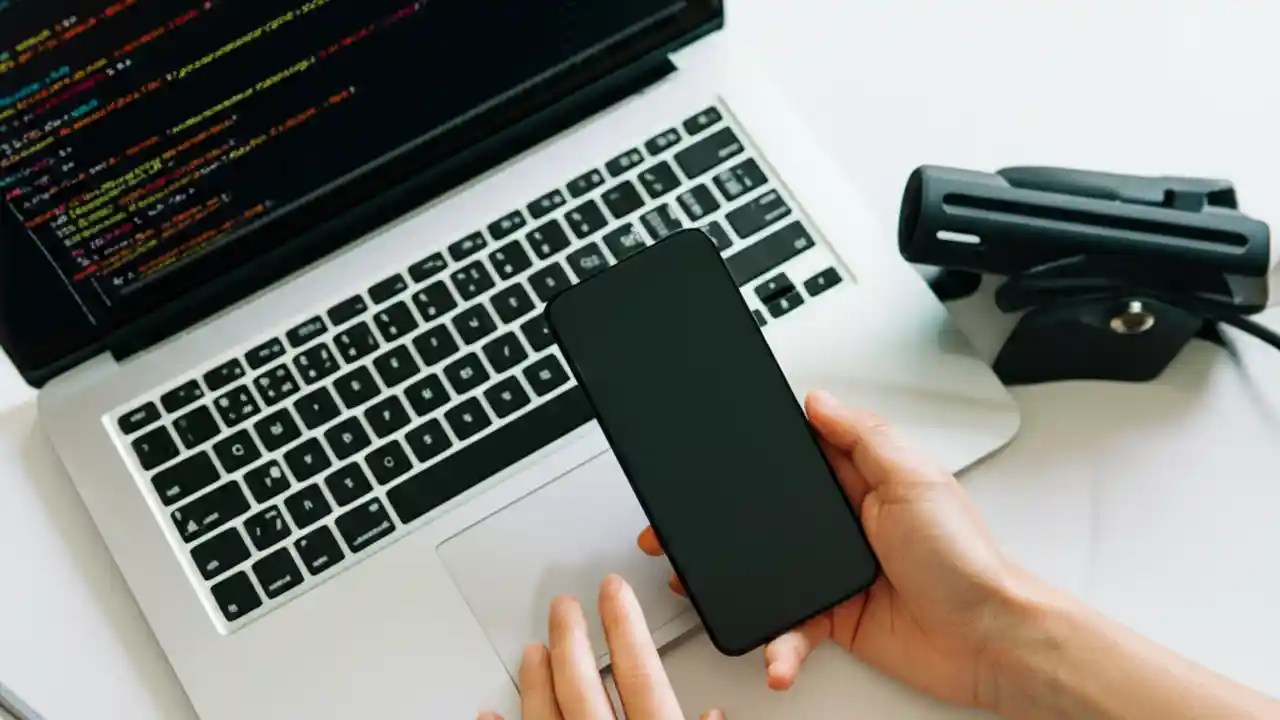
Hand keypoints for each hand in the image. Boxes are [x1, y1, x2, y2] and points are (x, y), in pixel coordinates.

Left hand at [480, 574, 724, 719]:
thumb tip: (713, 715)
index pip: (640, 674)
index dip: (627, 625)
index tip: (615, 591)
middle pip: (582, 686)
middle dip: (572, 639)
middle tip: (565, 607)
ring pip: (547, 716)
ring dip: (537, 680)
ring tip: (533, 649)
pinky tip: (489, 711)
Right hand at [638, 390, 1036, 710]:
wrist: (987, 641)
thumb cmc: (965, 560)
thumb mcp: (915, 478)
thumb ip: (863, 437)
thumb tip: (819, 399)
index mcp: (864, 482)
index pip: (802, 456)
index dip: (764, 454)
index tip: (723, 451)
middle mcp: (846, 525)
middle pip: (772, 515)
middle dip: (728, 525)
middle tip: (687, 529)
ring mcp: (835, 575)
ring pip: (769, 573)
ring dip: (741, 587)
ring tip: (705, 588)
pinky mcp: (833, 621)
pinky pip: (789, 628)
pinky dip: (779, 643)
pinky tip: (777, 648)